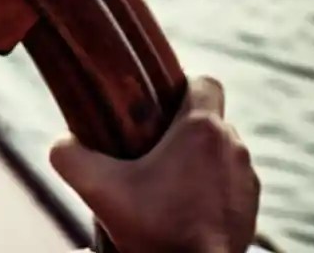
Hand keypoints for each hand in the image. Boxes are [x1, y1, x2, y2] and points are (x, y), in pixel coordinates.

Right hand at [50, 76, 258, 252]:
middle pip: (207, 119)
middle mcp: (233, 147)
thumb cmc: (154, 229)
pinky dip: (208, 189)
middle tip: (147, 153)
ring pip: (219, 152)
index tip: (158, 108)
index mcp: (202, 130)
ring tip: (163, 186)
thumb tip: (62, 143)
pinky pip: (229, 183)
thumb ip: (69, 154)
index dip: (182, 88)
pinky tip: (181, 208)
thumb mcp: (95, 188)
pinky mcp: (251, 207)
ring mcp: (247, 179)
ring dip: (194, 162)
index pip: (205, 83)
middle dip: (179, 132)